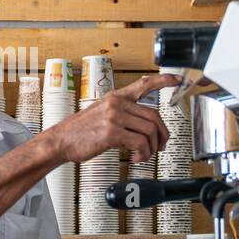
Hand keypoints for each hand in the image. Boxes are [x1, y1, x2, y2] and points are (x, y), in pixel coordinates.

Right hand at [42, 73, 178, 163]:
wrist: (60, 141)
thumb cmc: (80, 131)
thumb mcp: (101, 114)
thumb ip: (121, 114)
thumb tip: (143, 126)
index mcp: (116, 97)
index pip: (144, 84)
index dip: (163, 81)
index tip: (177, 80)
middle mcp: (116, 104)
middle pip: (154, 116)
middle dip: (162, 134)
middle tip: (160, 146)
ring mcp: (114, 117)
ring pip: (149, 131)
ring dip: (152, 148)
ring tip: (143, 155)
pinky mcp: (111, 133)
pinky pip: (140, 143)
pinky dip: (143, 154)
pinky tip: (136, 158)